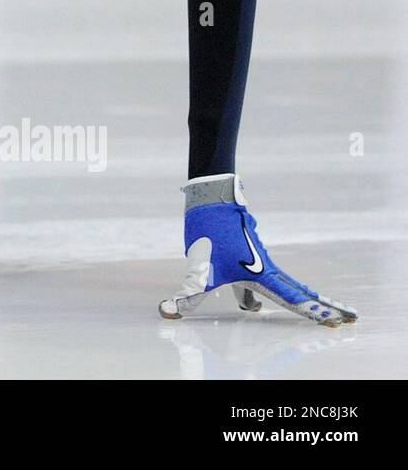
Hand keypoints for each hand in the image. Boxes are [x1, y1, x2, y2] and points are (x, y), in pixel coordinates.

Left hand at [159, 173, 355, 326]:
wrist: (211, 195)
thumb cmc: (209, 232)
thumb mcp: (197, 268)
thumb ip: (189, 294)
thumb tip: (169, 313)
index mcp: (261, 274)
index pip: (295, 300)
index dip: (317, 313)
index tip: (341, 321)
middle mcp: (265, 267)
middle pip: (299, 292)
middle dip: (321, 307)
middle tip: (348, 319)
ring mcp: (257, 258)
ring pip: (278, 285)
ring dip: (294, 299)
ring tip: (306, 313)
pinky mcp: (246, 251)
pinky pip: (259, 278)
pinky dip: (260, 293)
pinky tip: (247, 304)